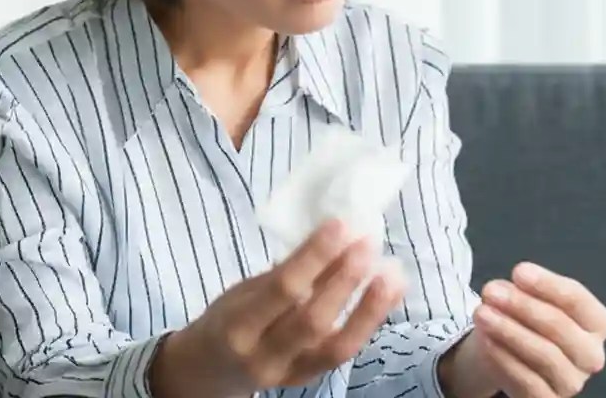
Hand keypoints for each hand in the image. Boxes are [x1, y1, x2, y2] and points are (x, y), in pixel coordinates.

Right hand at [150, 219, 405, 397]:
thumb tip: (331, 238)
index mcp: (238, 327)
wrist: (212, 371)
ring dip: (370, 305)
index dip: (314, 256)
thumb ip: (284, 273)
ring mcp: (291, 374)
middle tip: (368, 242)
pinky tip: (389, 294)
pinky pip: (345, 352)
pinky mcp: (311, 380)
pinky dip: (370, 320)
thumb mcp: (243, 292)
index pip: (282, 289)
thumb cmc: (228, 319)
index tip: (340, 224)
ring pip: (337, 345)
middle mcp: (264, 357)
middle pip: (312, 320)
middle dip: (345, 279)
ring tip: (392, 272)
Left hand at [459, 262, 605, 397]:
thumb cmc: (525, 319)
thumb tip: (505, 287)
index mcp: (596, 323)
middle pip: (561, 327)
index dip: (548, 285)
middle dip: (523, 306)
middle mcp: (591, 355)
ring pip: (545, 355)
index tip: (518, 271)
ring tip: (481, 313)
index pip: (578, 301)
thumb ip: (523, 289)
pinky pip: (529, 381)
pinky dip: (505, 358)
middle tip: (491, 292)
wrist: (506, 354)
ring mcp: (572, 381)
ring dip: (509, 331)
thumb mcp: (528, 298)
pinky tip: (486, 340)